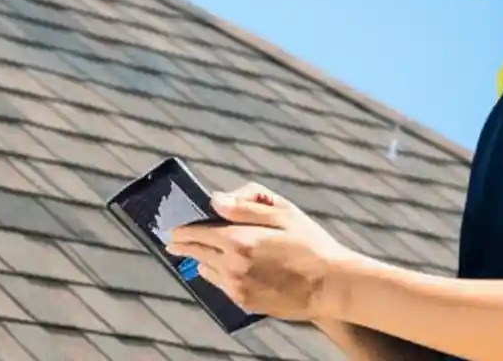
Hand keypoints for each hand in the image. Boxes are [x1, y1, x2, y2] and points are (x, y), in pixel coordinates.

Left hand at [167, 182, 362, 320]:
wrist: (331, 285)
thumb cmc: (310, 243)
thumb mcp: (283, 213)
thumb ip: (246, 204)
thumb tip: (214, 200)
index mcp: (240, 239)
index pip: (197, 232)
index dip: (182, 229)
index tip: (172, 228)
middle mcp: (232, 265)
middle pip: (197, 253)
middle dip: (183, 245)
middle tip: (173, 241)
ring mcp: (237, 287)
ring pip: (206, 270)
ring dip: (201, 260)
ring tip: (198, 253)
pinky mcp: (244, 301)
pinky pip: (220, 285)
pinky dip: (217, 275)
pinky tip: (223, 268)